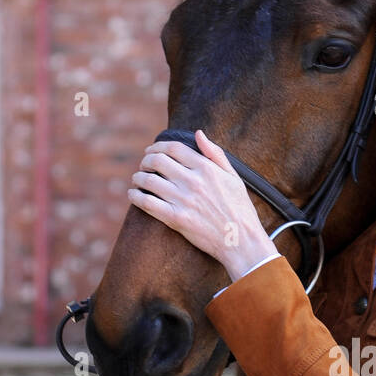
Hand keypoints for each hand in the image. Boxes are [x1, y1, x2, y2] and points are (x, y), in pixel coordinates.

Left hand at [127, 129, 278, 276]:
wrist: (241, 241)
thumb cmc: (239, 209)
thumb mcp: (233, 177)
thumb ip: (215, 153)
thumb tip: (198, 133)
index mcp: (206, 168)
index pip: (173, 148)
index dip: (157, 146)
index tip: (151, 151)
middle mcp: (193, 181)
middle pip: (158, 161)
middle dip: (146, 161)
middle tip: (143, 166)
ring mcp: (183, 200)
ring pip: (148, 180)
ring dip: (138, 177)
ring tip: (137, 180)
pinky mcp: (176, 219)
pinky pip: (147, 203)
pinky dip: (135, 196)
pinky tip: (133, 195)